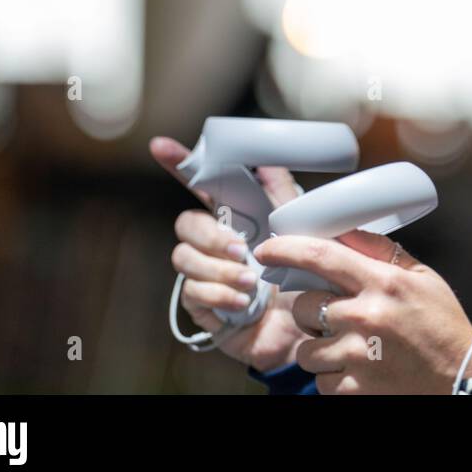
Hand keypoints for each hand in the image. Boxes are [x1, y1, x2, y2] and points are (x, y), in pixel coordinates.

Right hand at [151, 136, 304, 372]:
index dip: (179, 164)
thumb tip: (267, 159)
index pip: (203, 186)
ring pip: (184, 258)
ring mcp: (206, 274)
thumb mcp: (302, 231)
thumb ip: (283, 196)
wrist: (311, 327)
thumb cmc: (306, 276)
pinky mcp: (203, 306)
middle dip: (211, 236)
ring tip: (252, 283)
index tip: (160, 145)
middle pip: (185, 223)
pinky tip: (244, 304)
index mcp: (238, 219)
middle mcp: (216, 244)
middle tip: (243, 251)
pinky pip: (192, 292)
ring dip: (220, 270)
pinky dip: (220, 296)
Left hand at [253, 230, 471, 394]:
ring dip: (320, 346)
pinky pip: (320, 380)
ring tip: (350, 345)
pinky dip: (332, 375)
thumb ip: (381, 252)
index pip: (321, 256)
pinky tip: (357, 368)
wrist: (463, 379)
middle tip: (335, 314)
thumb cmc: (443, 325)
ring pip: (306, 348)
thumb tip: (345, 230)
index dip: (285, 249)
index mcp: (383, 283)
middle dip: (310, 309)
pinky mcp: (356, 389)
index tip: (266, 249)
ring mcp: (359, 356)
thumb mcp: (423, 277)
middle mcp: (366, 317)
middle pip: (303, 305)